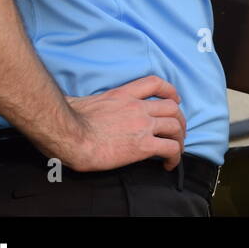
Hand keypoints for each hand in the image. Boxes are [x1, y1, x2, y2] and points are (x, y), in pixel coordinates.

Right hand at [52, 75, 186, 172]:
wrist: (70, 136)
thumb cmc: (69, 121)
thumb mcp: (85, 102)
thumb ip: (93, 103)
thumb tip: (80, 107)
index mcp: (123, 94)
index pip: (154, 83)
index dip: (170, 91)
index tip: (175, 99)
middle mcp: (137, 107)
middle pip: (172, 108)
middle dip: (180, 120)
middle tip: (178, 131)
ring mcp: (143, 125)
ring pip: (175, 127)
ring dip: (180, 139)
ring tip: (176, 150)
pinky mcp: (143, 145)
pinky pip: (170, 149)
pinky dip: (175, 156)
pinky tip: (169, 164)